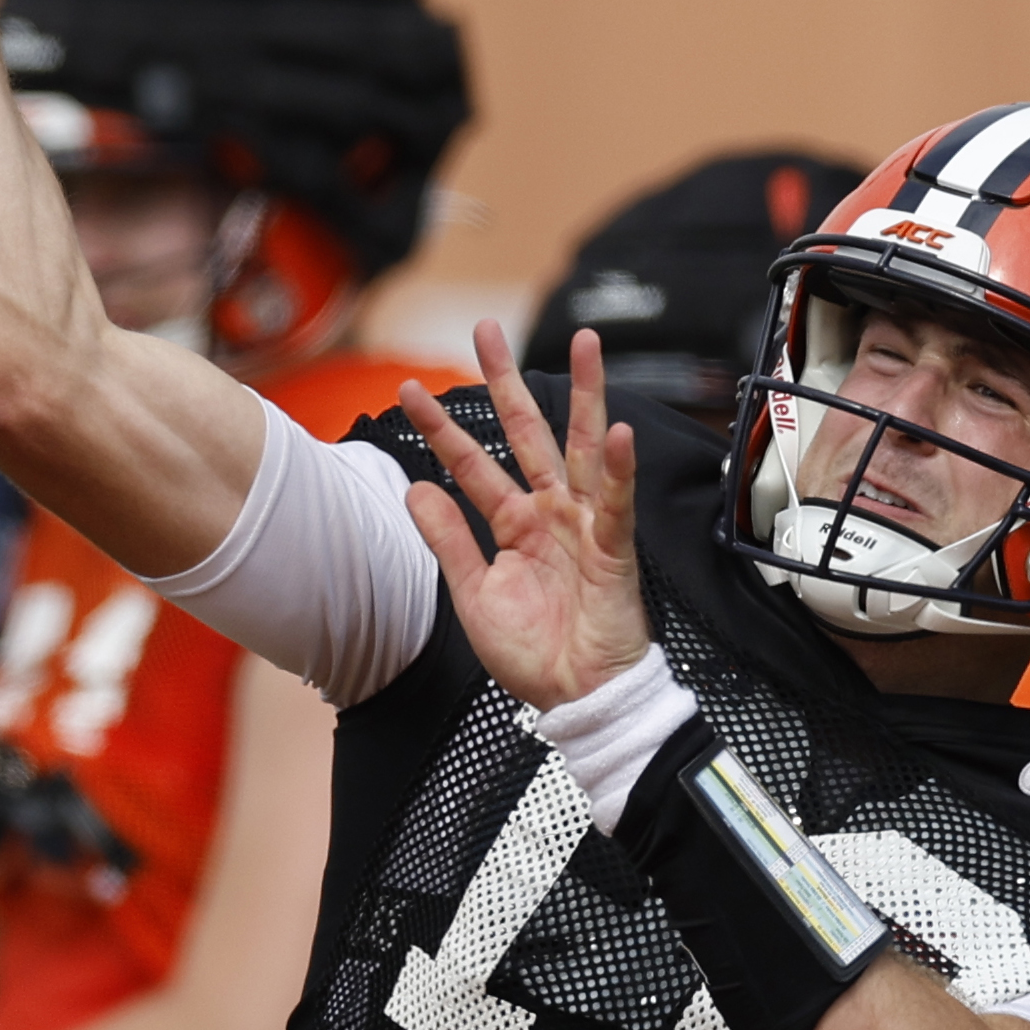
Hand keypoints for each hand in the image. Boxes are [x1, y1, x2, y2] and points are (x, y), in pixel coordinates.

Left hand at [398, 323, 654, 712]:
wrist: (577, 697)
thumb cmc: (534, 654)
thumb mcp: (473, 594)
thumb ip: (447, 539)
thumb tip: (415, 489)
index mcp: (515, 525)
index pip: (473, 463)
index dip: (442, 427)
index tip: (409, 389)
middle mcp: (551, 513)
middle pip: (528, 433)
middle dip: (507, 382)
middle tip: (488, 331)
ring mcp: (585, 525)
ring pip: (582, 447)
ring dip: (587, 395)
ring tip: (587, 344)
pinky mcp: (613, 549)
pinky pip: (616, 503)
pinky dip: (620, 469)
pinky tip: (618, 432)